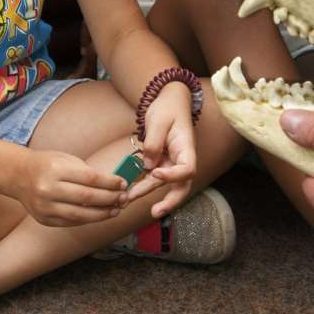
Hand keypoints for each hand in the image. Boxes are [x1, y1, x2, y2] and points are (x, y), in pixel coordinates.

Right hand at [11, 149, 125, 226]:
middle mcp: (48, 189)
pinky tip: (99, 215)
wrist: (19, 176)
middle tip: (124, 198)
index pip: (90, 178)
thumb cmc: (47, 164)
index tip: (123, 184)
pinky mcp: (44, 220)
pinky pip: (71, 222)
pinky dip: (87, 219)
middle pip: (87, 197)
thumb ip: (88, 172)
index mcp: (55, 170)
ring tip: (115, 210)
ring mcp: (45, 207)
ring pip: (80, 215)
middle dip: (110, 199)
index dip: (110, 182)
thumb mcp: (66, 160)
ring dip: (102, 214)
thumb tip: (114, 186)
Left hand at [123, 82, 195, 218]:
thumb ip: (153, 143)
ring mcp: (171, 163)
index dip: (173, 175)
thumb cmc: (167, 108)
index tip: (156, 172)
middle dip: (169, 202)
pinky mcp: (161, 163)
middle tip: (155, 212)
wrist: (169, 101)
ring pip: (162, 185)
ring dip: (146, 194)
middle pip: (182, 186)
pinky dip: (140, 185)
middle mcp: (181, 160)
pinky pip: (152, 178)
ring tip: (126, 200)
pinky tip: (126, 191)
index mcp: (187, 148)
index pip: (187, 169)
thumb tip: (148, 165)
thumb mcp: (159, 121)